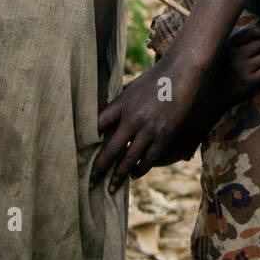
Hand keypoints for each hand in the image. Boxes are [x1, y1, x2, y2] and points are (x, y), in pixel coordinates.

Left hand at [91, 51, 200, 191]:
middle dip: (98, 169)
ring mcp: (149, 129)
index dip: (86, 143)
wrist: (183, 72)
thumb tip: (104, 120)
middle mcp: (132, 119)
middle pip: (110, 150)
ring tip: (111, 187)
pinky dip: (140, 169)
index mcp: (121, 105)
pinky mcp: (165, 135)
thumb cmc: (155, 78)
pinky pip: (149, 159)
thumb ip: (119, 104)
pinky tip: (134, 175)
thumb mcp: (131, 88)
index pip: (96, 128)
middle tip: (90, 184)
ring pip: (129, 159)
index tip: (77, 155)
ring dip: (118, 176)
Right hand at [219, 24, 259, 99]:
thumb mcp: (221, 52)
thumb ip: (238, 41)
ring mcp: (241, 69)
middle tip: (257, 58)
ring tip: (257, 68)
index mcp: (226, 46)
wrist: (210, 97)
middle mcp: (233, 55)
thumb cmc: (219, 72)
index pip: (248, 33)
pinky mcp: (249, 82)